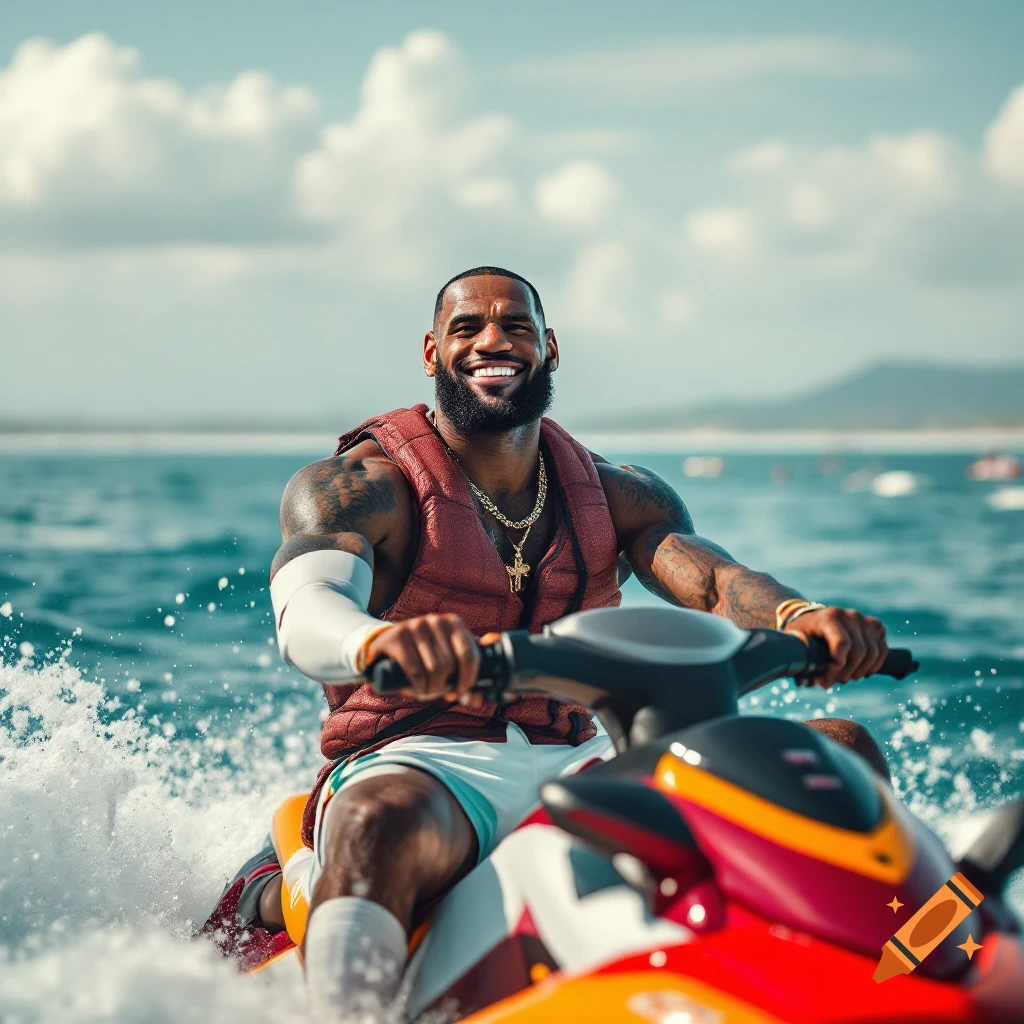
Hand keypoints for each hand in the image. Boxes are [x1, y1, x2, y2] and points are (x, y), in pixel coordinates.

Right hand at [364, 614, 482, 705]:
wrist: (386, 644)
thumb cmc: (423, 655)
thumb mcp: (446, 657)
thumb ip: (464, 674)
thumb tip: (478, 697)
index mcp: (454, 623)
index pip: (469, 655)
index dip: (468, 679)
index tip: (462, 692)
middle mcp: (436, 620)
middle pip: (449, 666)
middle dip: (445, 687)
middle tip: (438, 692)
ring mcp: (415, 626)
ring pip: (433, 670)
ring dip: (431, 689)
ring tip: (427, 692)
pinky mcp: (397, 637)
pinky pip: (415, 671)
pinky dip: (419, 687)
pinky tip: (418, 690)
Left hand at [787, 607, 887, 687]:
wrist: (813, 619)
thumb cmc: (804, 634)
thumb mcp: (798, 643)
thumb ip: (804, 662)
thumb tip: (812, 683)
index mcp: (829, 617)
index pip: (842, 644)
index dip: (837, 667)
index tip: (826, 682)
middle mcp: (850, 615)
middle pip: (859, 651)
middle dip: (847, 673)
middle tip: (835, 681)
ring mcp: (864, 619)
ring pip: (873, 652)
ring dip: (860, 671)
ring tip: (846, 677)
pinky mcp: (874, 626)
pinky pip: (883, 649)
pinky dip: (874, 664)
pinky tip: (863, 672)